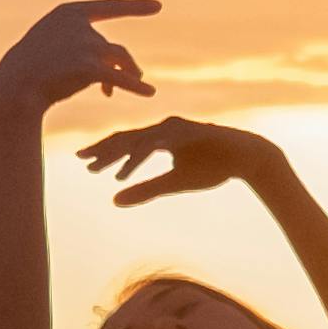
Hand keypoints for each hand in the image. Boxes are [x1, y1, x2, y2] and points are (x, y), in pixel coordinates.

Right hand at [0, 0, 161, 118]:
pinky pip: (120, 78)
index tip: (158, 6)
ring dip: (130, 75)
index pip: (110, 7)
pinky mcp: (88, 68)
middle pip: (115, 47)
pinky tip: (150, 94)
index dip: (135, 6)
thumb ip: (83, 44)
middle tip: (136, 79)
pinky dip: (136, 86)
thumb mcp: (55, 46)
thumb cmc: (34, 68)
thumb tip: (119, 61)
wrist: (15, 86)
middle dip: (125, 67)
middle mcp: (80, 25)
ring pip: (121, 59)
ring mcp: (84, 44)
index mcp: (69, 12)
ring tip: (139, 86)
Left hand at [78, 113, 291, 208]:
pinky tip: (123, 174)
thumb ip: (145, 190)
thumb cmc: (213, 167)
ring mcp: (175, 128)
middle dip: (102, 149)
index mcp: (160, 137)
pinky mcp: (186, 132)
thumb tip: (113, 200)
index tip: (83, 161)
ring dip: (115, 155)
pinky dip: (137, 160)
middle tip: (80, 159)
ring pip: (137, 140)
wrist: (247, 159)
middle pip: (126, 138)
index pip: (126, 142)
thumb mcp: (173, 183)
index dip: (104, 151)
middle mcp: (164, 128)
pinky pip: (155, 146)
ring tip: (97, 170)